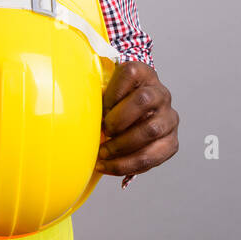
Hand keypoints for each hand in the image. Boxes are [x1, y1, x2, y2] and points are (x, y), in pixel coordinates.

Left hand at [95, 60, 178, 184]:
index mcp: (142, 73)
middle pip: (144, 101)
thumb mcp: (101, 90)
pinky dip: (130, 164)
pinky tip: (111, 166)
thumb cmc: (111, 102)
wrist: (131, 115)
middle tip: (102, 132)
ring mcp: (169, 117)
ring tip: (102, 154)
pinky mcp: (171, 141)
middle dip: (118, 119)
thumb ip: (91, 92)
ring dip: (122, 145)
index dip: (112, 91)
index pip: (130, 73)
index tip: (100, 107)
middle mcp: (160, 93)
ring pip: (151, 130)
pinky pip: (156, 155)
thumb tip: (69, 108)